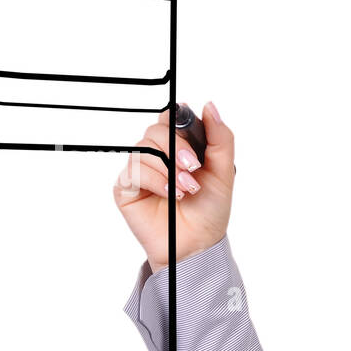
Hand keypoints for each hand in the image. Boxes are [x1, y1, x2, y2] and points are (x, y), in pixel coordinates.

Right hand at [112, 101, 234, 272]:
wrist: (198, 245)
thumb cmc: (209, 211)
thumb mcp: (224, 171)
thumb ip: (220, 137)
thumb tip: (210, 105)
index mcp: (178, 146)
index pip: (171, 117)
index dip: (180, 121)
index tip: (195, 140)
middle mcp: (157, 155)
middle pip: (156, 130)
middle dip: (176, 147)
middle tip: (193, 168)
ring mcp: (140, 170)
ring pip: (144, 149)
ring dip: (168, 169)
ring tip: (185, 189)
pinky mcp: (126, 188)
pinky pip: (133, 170)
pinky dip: (155, 180)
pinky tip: (170, 195)